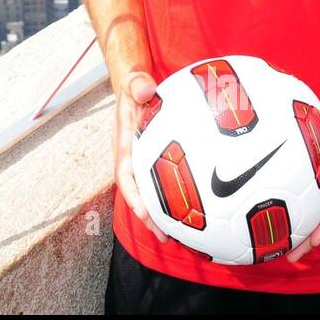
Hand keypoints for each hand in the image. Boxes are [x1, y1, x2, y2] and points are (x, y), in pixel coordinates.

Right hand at [113, 69, 168, 243]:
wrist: (134, 86)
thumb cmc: (134, 87)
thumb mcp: (133, 82)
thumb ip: (137, 84)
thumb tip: (145, 89)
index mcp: (124, 144)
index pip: (124, 173)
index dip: (133, 194)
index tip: (143, 212)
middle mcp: (131, 157)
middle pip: (138, 192)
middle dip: (148, 216)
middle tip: (166, 236)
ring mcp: (143, 161)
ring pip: (150, 192)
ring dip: (161, 214)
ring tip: (181, 235)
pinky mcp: (154, 160)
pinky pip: (163, 182)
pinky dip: (174, 197)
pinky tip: (195, 209)